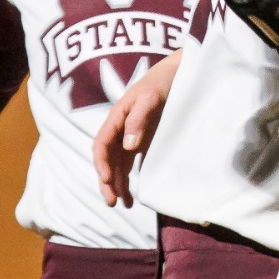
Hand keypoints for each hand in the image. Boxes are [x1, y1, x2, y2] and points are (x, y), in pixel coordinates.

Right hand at [94, 49, 183, 206]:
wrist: (176, 73)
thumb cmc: (161, 82)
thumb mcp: (150, 97)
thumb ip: (138, 119)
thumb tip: (128, 146)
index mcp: (116, 118)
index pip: (102, 144)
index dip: (101, 163)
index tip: (106, 180)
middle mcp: (120, 130)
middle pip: (107, 160)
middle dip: (107, 181)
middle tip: (111, 202)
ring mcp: (130, 137)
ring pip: (118, 165)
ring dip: (118, 184)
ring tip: (124, 205)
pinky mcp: (142, 142)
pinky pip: (130, 164)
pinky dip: (129, 179)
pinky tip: (133, 196)